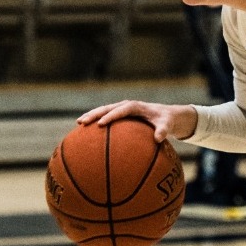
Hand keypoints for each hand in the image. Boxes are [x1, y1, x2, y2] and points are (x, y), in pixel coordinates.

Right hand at [78, 99, 197, 141]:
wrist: (166, 115)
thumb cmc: (166, 120)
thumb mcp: (167, 125)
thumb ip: (163, 130)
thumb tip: (159, 139)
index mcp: (135, 106)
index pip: (121, 110)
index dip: (111, 116)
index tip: (101, 124)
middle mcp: (126, 105)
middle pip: (107, 108)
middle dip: (94, 114)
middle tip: (82, 122)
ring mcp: (121, 109)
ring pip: (103, 110)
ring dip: (91, 116)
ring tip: (79, 123)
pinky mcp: (119, 115)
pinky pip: (106, 117)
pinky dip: (96, 122)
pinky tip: (86, 132)